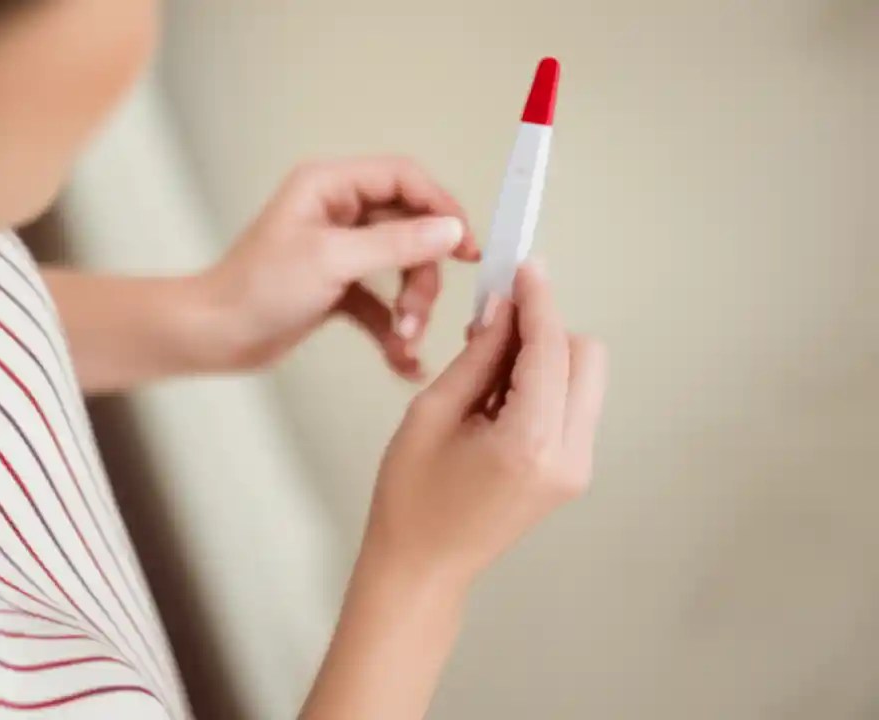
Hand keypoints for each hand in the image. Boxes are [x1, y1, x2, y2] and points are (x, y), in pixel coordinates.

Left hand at [202, 157, 478, 379]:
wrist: (213, 337)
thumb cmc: (255, 289)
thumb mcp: (333, 260)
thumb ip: (397, 244)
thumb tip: (452, 230)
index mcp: (329, 186)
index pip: (404, 179)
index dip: (440, 208)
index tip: (465, 246)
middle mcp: (336, 213)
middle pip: (409, 229)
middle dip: (420, 274)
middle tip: (419, 312)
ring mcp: (338, 252)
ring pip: (400, 269)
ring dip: (410, 308)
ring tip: (404, 341)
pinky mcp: (336, 289)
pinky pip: (381, 304)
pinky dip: (393, 330)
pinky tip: (403, 361)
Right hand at [363, 262, 607, 586]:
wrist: (423, 565)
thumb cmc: (412, 497)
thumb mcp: (431, 412)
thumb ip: (477, 355)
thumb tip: (503, 309)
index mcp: (530, 442)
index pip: (550, 348)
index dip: (537, 300)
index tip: (524, 265)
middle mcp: (568, 454)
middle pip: (585, 356)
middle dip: (545, 329)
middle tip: (493, 322)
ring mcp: (576, 467)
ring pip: (585, 377)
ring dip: (545, 355)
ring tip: (487, 363)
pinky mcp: (571, 471)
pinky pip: (572, 404)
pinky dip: (544, 382)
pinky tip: (498, 390)